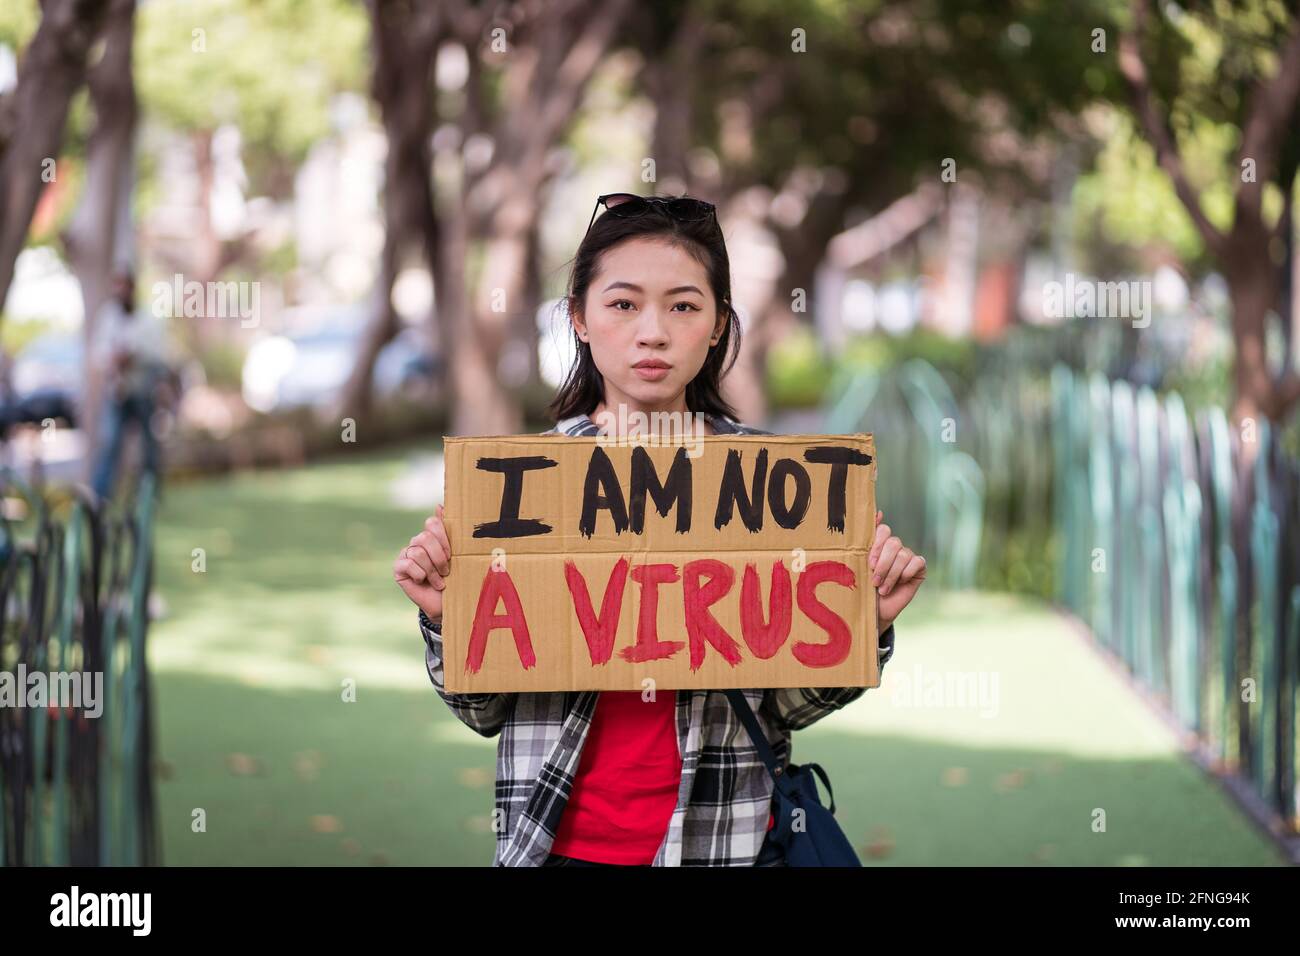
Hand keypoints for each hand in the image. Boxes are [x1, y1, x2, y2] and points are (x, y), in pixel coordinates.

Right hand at [394, 504, 451, 622]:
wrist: (445, 604)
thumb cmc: (454, 579)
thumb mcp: (457, 555)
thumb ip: (449, 531)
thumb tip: (439, 505)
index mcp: (432, 536)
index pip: (432, 523)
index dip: (443, 539)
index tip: (452, 555)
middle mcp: (417, 542)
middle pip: (424, 537)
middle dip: (439, 557)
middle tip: (447, 570)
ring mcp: (406, 553)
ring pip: (418, 552)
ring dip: (432, 570)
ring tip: (439, 581)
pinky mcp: (398, 567)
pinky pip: (408, 564)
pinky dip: (420, 575)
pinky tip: (423, 582)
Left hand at [868, 510, 925, 630]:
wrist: (876, 610)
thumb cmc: (865, 588)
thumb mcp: (861, 564)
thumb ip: (867, 540)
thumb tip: (878, 512)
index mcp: (879, 543)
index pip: (883, 530)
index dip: (877, 546)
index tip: (869, 563)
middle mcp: (895, 547)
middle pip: (894, 542)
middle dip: (883, 563)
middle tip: (874, 579)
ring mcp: (908, 556)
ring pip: (903, 554)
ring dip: (891, 574)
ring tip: (883, 588)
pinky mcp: (919, 567)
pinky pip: (917, 562)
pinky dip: (906, 573)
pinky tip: (899, 584)